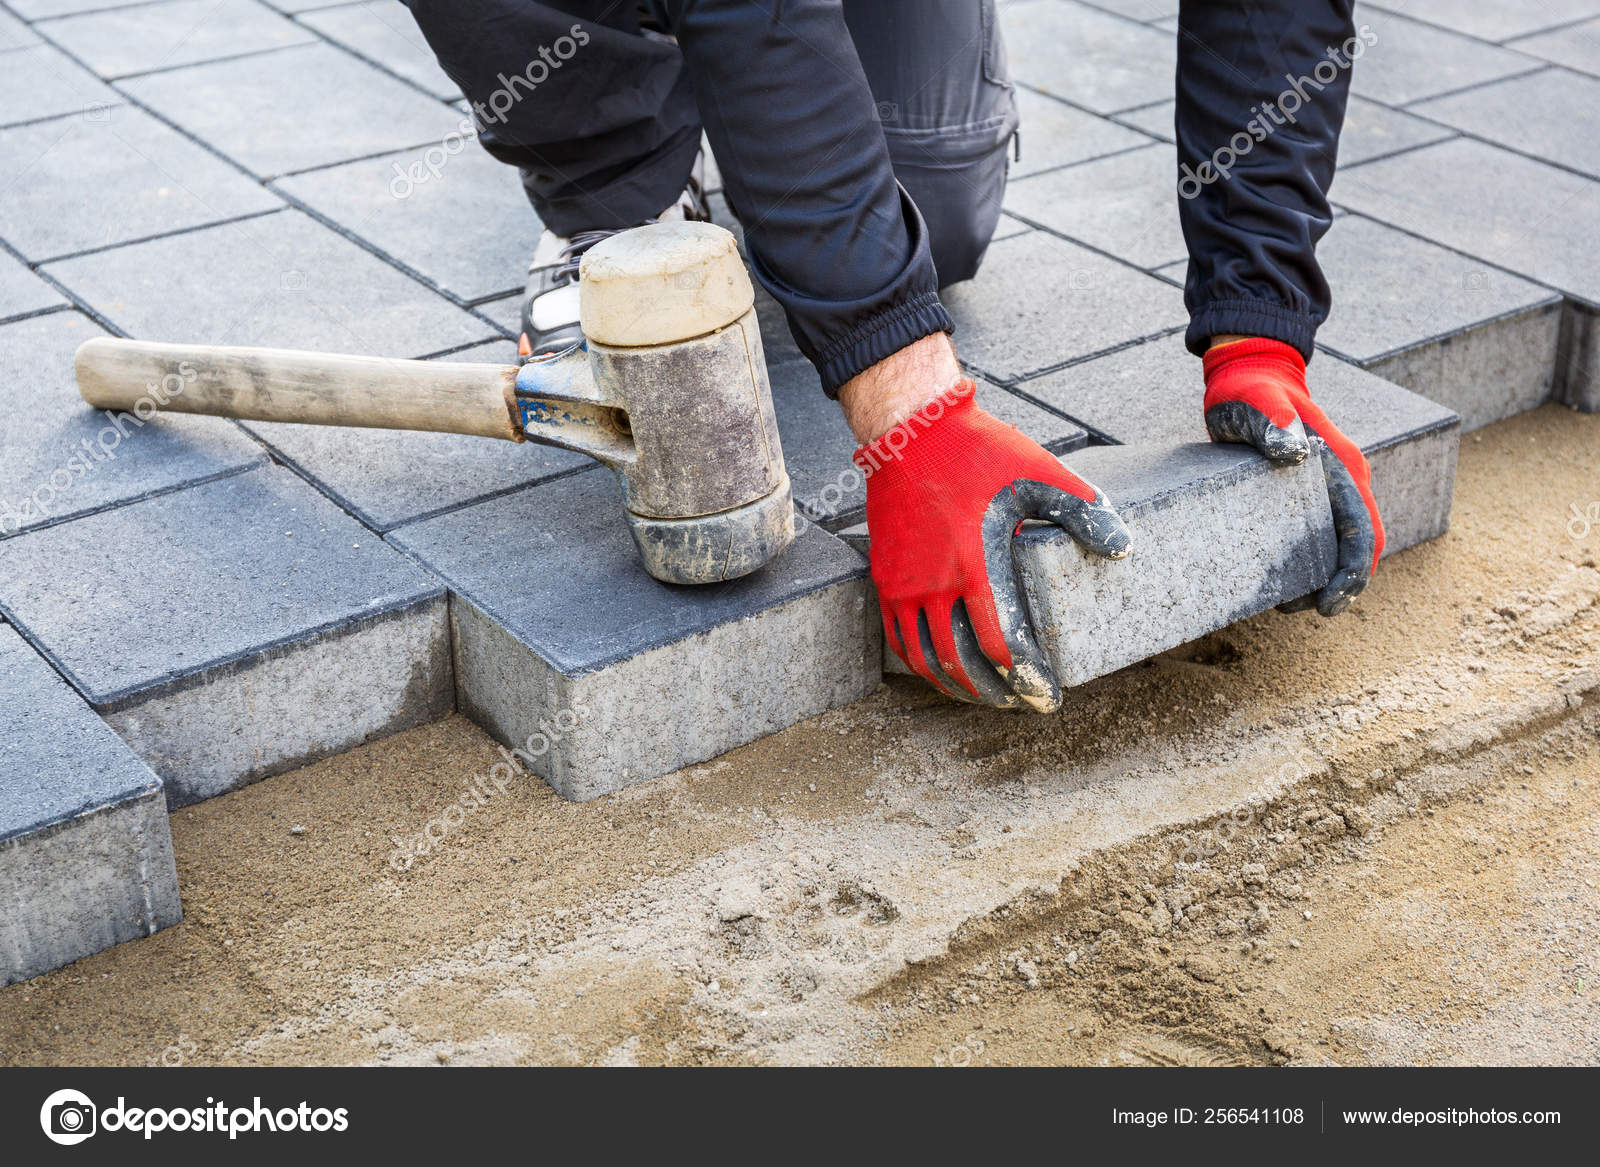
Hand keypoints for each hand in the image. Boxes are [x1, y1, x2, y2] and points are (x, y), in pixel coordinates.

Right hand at [855, 381, 1131, 711]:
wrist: (909, 431)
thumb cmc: (977, 451)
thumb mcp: (1038, 473)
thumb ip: (1083, 512)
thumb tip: (1124, 547)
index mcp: (976, 564)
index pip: (1002, 644)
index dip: (1027, 678)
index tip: (1048, 695)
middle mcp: (935, 585)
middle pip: (964, 663)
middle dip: (996, 694)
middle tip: (1023, 705)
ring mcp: (904, 586)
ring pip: (927, 660)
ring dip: (957, 688)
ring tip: (985, 698)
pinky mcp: (885, 581)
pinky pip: (898, 640)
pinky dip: (921, 667)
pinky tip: (942, 673)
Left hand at [1203, 336, 1383, 615]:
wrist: (1250, 372)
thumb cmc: (1251, 390)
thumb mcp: (1256, 404)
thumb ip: (1271, 422)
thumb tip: (1291, 453)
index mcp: (1343, 467)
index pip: (1363, 530)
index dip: (1352, 572)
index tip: (1328, 604)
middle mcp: (1347, 480)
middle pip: (1360, 543)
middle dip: (1342, 584)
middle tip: (1307, 609)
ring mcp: (1332, 486)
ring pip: (1342, 541)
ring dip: (1325, 574)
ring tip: (1287, 601)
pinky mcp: (1311, 490)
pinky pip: (1323, 531)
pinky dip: (1311, 558)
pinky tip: (1281, 576)